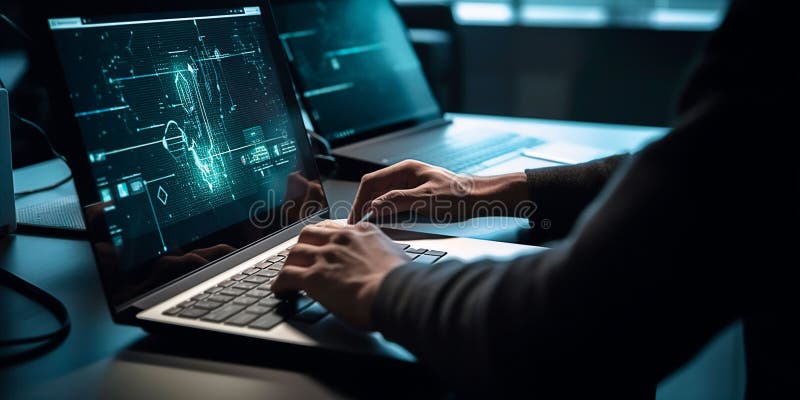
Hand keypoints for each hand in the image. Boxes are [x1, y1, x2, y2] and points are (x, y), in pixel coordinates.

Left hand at [271, 220, 410, 329]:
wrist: (397, 292)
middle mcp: (341, 239)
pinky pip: (287, 276)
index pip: (335, 228)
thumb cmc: (402, 281)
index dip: (324, 237)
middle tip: (300, 256)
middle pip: (309, 234)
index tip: (322, 244)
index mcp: (362, 232)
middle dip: (302, 245)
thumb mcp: (397, 255)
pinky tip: (280, 290)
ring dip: (289, 263)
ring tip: (287, 274)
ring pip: (295, 252)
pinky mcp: (314, 277)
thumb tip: (386, 264)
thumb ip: (384, 254)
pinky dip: (280, 283)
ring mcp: (325, 256)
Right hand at [349, 160, 529, 223]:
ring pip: (383, 197)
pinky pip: (394, 204)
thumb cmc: (460, 196)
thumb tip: (375, 206)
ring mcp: (410, 186)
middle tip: (357, 225)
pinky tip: (386, 224)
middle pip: (374, 190)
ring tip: (368, 227)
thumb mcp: (427, 199)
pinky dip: (386, 214)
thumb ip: (399, 201)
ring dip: (374, 211)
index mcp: (405, 170)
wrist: (482, 199)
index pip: (371, 182)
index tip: (354, 218)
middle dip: (363, 206)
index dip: (359, 200)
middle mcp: (406, 176)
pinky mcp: (416, 196)